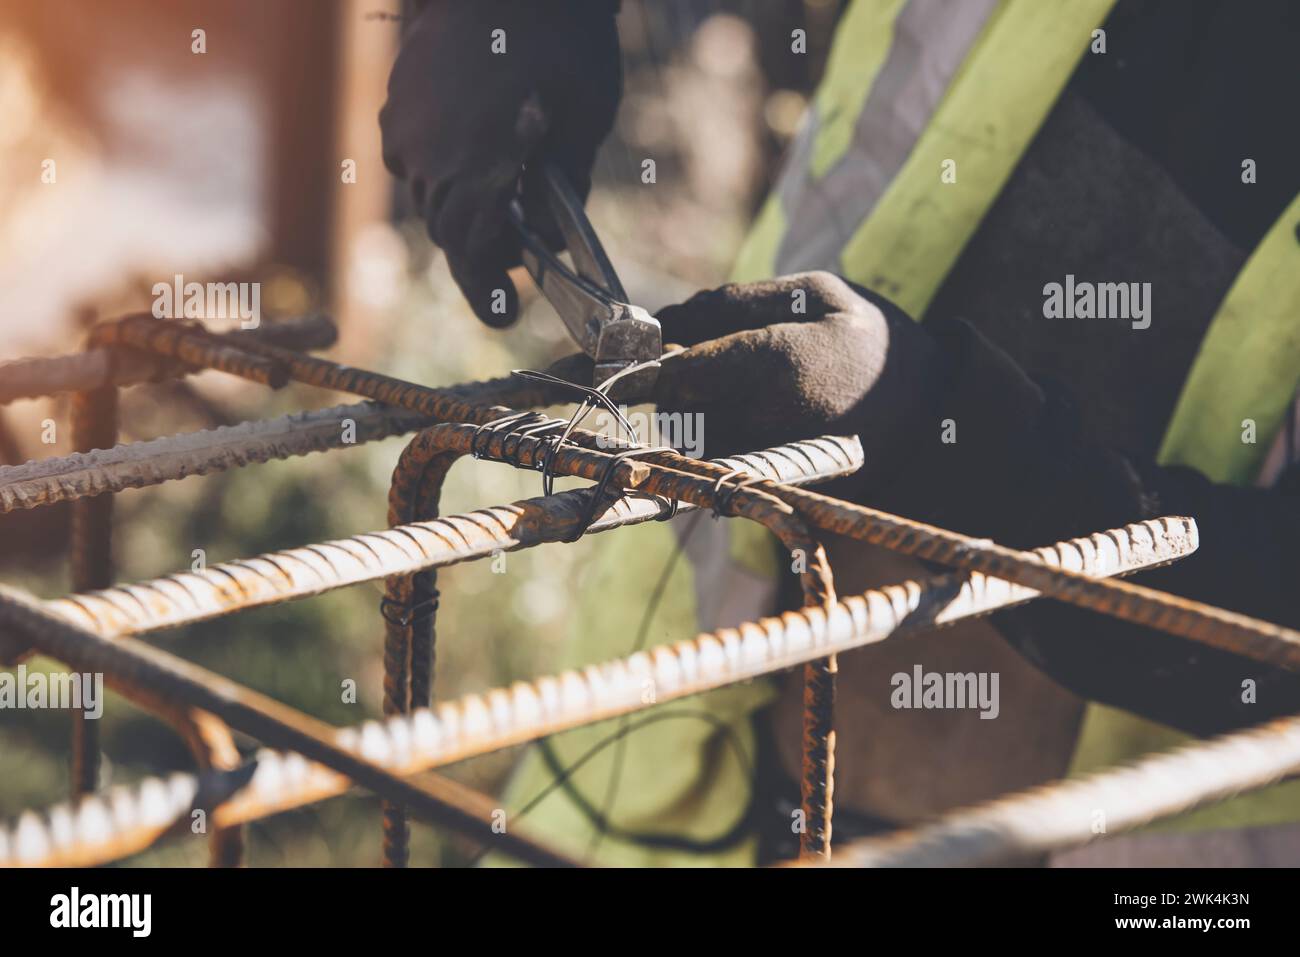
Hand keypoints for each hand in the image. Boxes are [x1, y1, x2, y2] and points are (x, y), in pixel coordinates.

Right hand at [380, 1, 620, 325]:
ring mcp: (404, 126)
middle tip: (522, 256)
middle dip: (484, 246)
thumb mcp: (585, 116)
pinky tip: (484, 146)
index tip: (506, 315)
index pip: (469, 254)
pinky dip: (448, 164)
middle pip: (449, 230)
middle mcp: (426, 154)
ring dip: (466, 203)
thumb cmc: (558, 34)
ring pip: (430, 193)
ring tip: (509, 192)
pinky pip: (416, 154)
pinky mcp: (397, 100)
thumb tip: (546, 240)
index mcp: (472, 166)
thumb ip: (564, 187)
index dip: (488, 291)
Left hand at [650, 272, 942, 489]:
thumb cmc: (870, 343)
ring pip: (690, 440)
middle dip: (672, 385)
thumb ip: (732, 302)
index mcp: (774, 363)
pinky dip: (716, 438)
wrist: (932, 417)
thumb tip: (665, 320)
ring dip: (694, 413)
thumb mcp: (817, 293)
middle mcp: (763, 420)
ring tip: (740, 390)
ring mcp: (766, 462)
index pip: (674, 374)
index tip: (626, 354)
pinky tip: (751, 418)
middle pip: (675, 409)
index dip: (646, 364)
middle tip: (694, 363)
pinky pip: (715, 462)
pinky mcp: (770, 488)